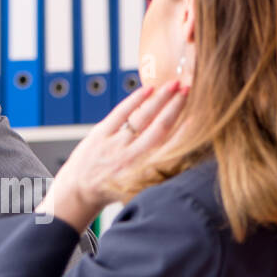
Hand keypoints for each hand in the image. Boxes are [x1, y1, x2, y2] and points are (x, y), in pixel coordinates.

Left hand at [36, 80, 189, 232]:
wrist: (78, 192)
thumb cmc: (114, 190)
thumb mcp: (140, 187)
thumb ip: (158, 170)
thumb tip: (184, 154)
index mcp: (143, 173)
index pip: (170, 149)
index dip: (185, 132)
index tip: (198, 118)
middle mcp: (130, 159)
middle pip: (159, 127)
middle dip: (176, 107)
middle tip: (190, 91)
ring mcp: (114, 145)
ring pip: (142, 117)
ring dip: (160, 98)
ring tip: (174, 84)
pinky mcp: (100, 135)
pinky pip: (121, 113)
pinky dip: (135, 99)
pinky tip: (149, 89)